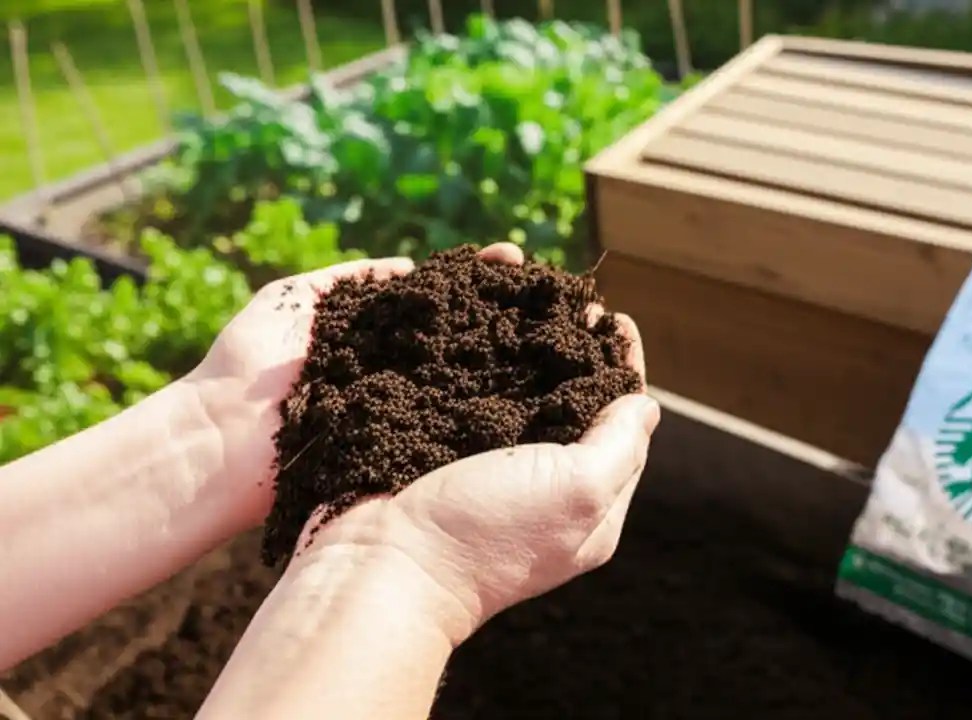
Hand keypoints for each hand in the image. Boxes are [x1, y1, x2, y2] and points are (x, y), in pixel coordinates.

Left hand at [186, 245, 523, 525]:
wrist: (217, 441)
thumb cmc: (244, 365)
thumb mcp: (293, 300)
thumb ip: (350, 280)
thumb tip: (410, 266)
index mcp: (376, 335)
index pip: (439, 298)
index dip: (477, 278)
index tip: (516, 258)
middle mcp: (399, 372)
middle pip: (464, 336)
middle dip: (508, 312)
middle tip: (552, 293)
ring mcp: (403, 411)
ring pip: (467, 381)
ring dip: (511, 360)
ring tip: (556, 336)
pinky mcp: (401, 450)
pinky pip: (449, 428)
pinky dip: (487, 411)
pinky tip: (527, 392)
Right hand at [290, 276, 657, 645]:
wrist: (379, 566)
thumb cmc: (485, 532)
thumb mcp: (576, 490)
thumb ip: (619, 445)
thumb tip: (646, 405)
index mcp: (589, 509)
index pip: (626, 429)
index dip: (623, 370)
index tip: (615, 320)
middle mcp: (545, 493)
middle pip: (577, 411)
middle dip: (579, 354)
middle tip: (569, 304)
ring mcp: (491, 477)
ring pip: (523, 402)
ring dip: (529, 352)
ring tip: (524, 304)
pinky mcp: (444, 460)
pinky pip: (474, 405)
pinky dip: (481, 367)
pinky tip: (475, 333)